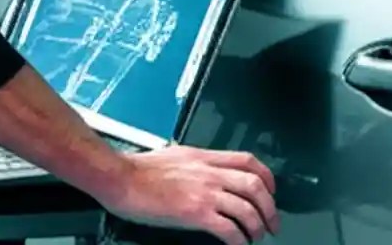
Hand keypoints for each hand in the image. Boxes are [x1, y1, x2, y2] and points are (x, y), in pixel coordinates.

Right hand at [97, 145, 279, 244]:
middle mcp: (209, 172)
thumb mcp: (175, 156)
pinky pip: (229, 228)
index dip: (267, 178)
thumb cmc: (139, 170)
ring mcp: (204, 192)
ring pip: (247, 208)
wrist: (120, 178)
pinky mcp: (195, 212)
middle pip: (255, 185)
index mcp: (204, 157)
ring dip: (257, 226)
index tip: (269, 193)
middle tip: (271, 224)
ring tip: (255, 237)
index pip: (248, 161)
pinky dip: (238, 240)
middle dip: (270, 208)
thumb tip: (207, 174)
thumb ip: (196, 164)